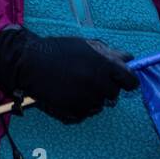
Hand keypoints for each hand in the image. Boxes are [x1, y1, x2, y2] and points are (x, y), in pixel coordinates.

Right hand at [0, 27, 137, 123]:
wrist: (29, 62)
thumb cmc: (58, 51)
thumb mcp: (86, 46)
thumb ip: (111, 53)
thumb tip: (130, 58)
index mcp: (106, 66)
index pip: (131, 82)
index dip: (124, 81)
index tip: (117, 80)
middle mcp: (100, 84)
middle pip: (114, 94)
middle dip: (104, 88)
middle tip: (87, 79)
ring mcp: (88, 98)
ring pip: (100, 105)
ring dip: (91, 97)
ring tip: (75, 86)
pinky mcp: (75, 110)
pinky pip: (86, 112)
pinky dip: (79, 106)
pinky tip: (68, 94)